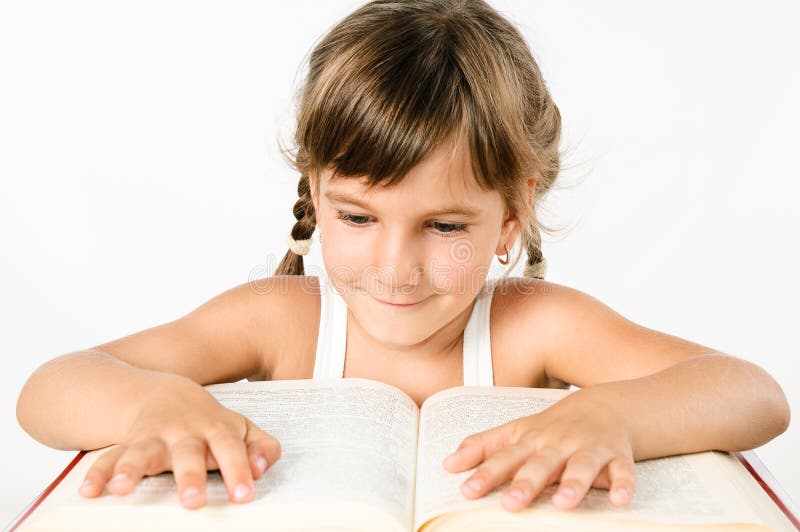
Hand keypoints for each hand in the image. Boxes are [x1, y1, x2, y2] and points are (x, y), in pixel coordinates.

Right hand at [77, 381, 280, 509]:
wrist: (165, 393)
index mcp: (216, 429)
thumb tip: (262, 468)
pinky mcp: (127, 444)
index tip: (244, 495)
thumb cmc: (209, 422)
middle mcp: (184, 432)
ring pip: (142, 451)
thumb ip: (261, 447)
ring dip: (131, 469)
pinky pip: (108, 458)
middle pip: (187, 452)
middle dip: (189, 476)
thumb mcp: (240, 428)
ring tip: (123, 488)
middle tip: (192, 502)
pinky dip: (98, 473)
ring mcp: (153, 437)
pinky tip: (90, 491)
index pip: (230, 448)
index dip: (239, 469)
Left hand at [442, 391, 635, 511]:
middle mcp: (559, 443)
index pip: (505, 458)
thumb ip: (483, 447)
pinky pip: (623, 471)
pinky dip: (624, 485)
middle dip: (526, 483)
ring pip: (582, 466)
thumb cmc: (552, 428)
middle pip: (541, 464)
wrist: (604, 406)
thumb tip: (446, 464)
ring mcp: (589, 448)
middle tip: (510, 505)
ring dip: (574, 484)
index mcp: (531, 440)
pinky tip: (621, 501)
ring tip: (563, 504)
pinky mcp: (618, 456)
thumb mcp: (516, 431)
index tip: (467, 491)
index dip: (486, 474)